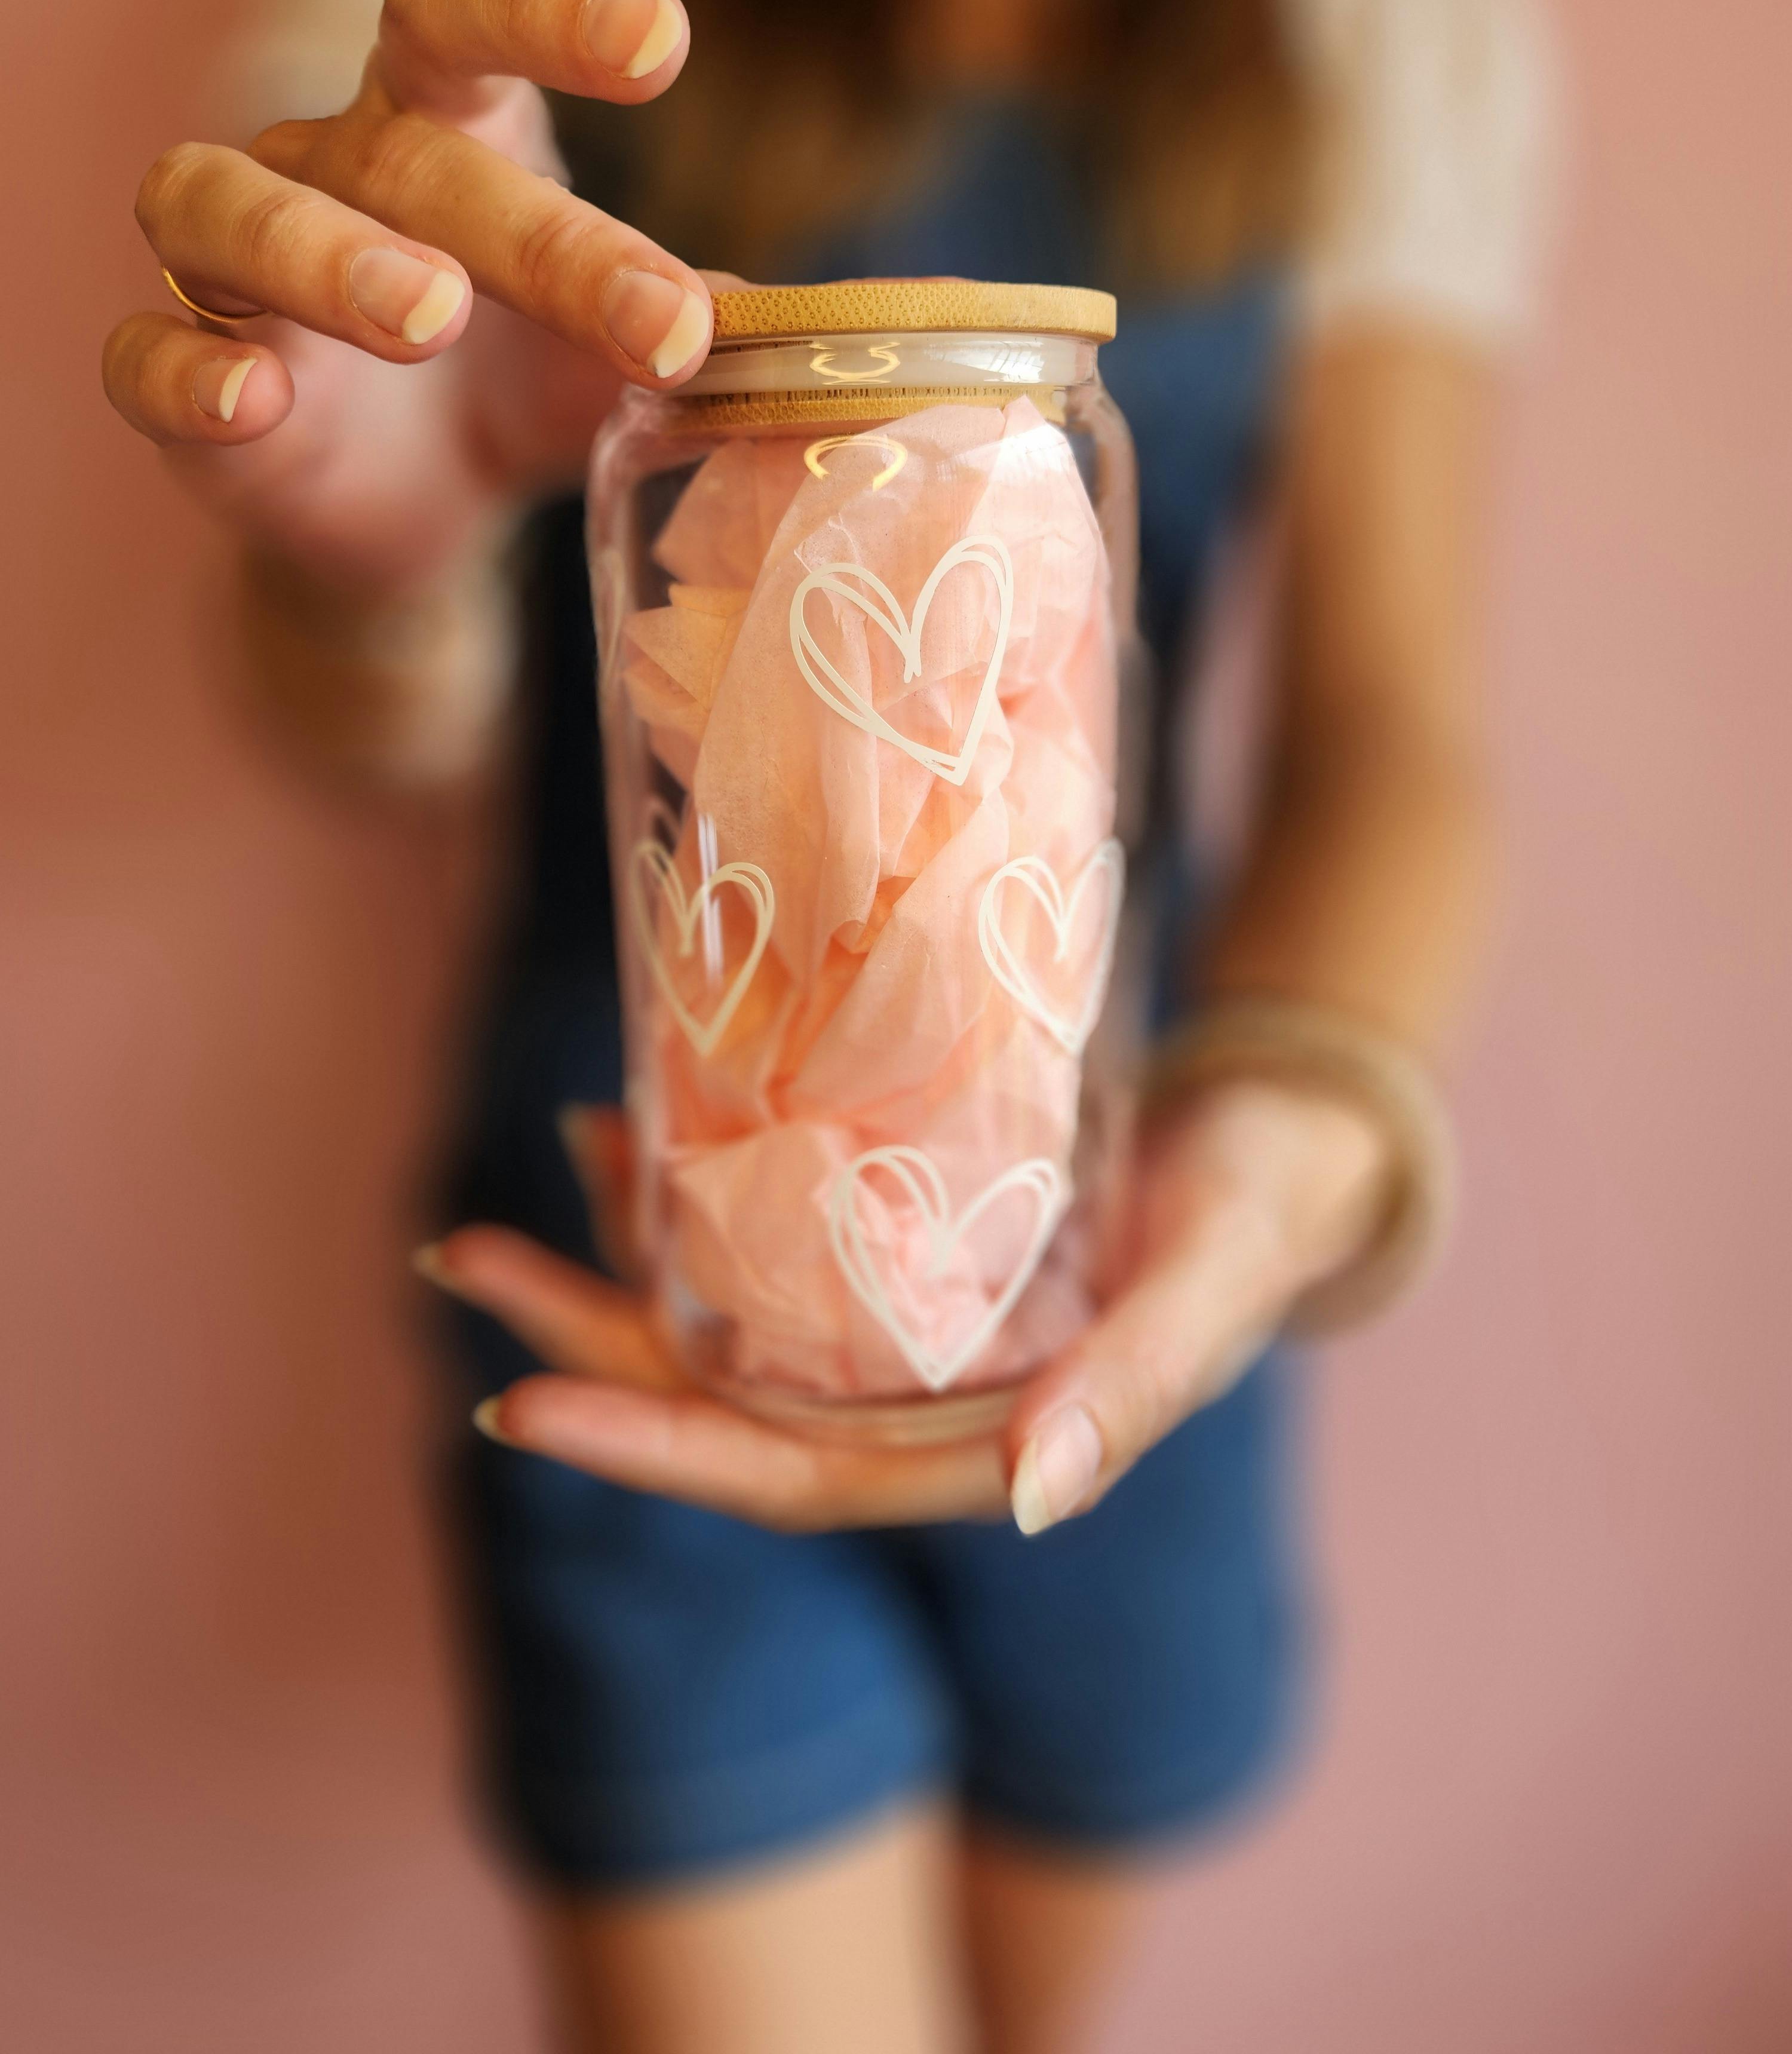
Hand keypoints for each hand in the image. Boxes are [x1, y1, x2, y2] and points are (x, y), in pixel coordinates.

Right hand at [101, 0, 714, 590]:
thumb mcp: (614, 356)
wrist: (421, 511)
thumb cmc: (522, 382)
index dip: (549, 1)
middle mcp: (330, 164)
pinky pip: (147, 354)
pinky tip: (256, 398)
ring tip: (428, 312)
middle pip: (405, 150)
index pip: (463, 2)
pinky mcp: (184, 383)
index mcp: (445, 122)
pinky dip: (191, 371)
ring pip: (231, 206)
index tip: (661, 39)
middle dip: (539, 234)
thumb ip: (681, 326)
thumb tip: (782, 328)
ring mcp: (238, 270)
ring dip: (327, 252)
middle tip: (655, 322)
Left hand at [418, 1085, 1389, 1533]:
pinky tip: (651, 1120)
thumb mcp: (1211, 1283)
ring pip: (742, 1318)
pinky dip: (713, 1189)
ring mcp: (912, 1327)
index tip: (516, 1405)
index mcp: (977, 1446)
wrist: (1287, 1145)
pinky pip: (785, 1242)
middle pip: (726, 1395)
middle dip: (590, 1340)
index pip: (784, 1474)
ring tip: (552, 1158)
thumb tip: (1028, 1495)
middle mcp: (921, 1400)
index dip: (651, 1448)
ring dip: (635, 1253)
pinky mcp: (917, 1250)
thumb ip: (1134, 1386)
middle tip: (461, 1255)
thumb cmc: (1259, 1215)